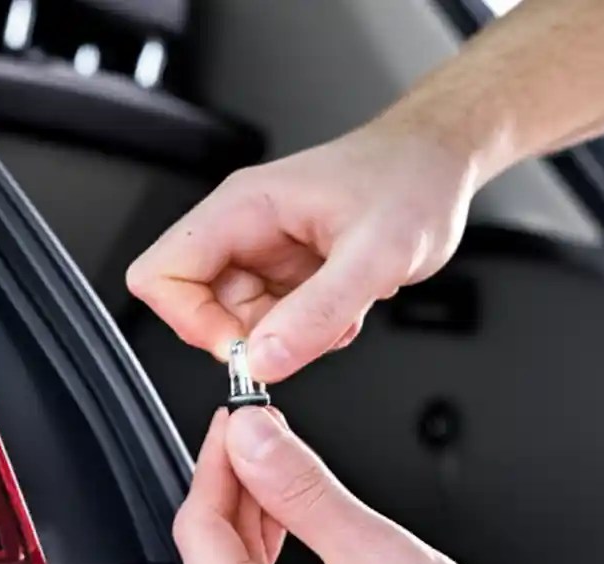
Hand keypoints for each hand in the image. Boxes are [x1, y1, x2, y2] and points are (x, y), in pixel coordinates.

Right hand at [126, 120, 480, 382]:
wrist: (441, 164)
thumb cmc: (412, 181)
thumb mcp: (376, 254)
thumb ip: (317, 312)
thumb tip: (264, 360)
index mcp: (243, 208)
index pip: (161, 273)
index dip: (190, 320)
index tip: (242, 346)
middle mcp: (244, 228)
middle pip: (196, 305)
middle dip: (248, 337)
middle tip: (302, 334)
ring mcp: (265, 252)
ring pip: (237, 321)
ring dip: (284, 337)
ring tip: (337, 312)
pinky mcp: (288, 272)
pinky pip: (272, 322)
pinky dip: (306, 333)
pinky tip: (343, 307)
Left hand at [177, 407, 603, 563]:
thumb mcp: (383, 557)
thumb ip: (303, 490)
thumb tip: (253, 436)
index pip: (196, 527)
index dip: (217, 461)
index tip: (240, 421)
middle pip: (212, 562)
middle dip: (240, 492)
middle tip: (271, 437)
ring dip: (257, 535)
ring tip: (291, 487)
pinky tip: (298, 549)